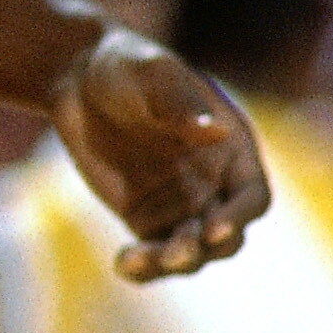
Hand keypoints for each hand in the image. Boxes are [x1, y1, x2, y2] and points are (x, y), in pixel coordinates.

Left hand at [49, 27, 270, 280]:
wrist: (79, 78)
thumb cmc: (127, 66)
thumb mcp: (152, 72)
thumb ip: (179, 100)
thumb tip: (215, 131)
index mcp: (231, 149)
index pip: (253, 197)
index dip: (240, 216)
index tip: (213, 227)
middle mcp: (212, 183)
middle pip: (226, 236)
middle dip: (206, 248)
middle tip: (175, 251)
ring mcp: (179, 205)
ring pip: (191, 253)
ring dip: (172, 263)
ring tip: (136, 258)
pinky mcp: (143, 219)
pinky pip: (152, 254)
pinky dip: (142, 266)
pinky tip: (122, 263)